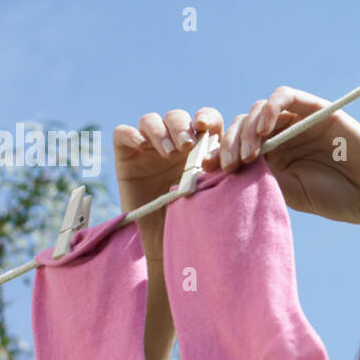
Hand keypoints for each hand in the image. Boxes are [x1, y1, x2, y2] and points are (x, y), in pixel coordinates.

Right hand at [113, 107, 224, 248]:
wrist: (161, 242)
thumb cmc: (190, 219)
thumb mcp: (207, 193)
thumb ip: (218, 171)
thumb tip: (236, 154)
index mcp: (198, 148)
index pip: (205, 120)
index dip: (206, 117)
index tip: (206, 128)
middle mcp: (173, 143)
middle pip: (177, 117)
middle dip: (182, 127)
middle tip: (186, 146)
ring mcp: (148, 147)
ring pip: (151, 121)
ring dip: (161, 131)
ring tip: (169, 152)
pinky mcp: (125, 155)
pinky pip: (123, 133)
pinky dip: (131, 134)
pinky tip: (141, 146)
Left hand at [208, 86, 359, 225]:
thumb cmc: (335, 199)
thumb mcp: (288, 193)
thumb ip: (259, 177)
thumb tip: (221, 170)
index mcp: (272, 156)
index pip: (237, 145)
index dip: (219, 153)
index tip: (207, 171)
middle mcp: (281, 135)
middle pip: (243, 125)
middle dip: (231, 144)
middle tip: (229, 166)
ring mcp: (297, 120)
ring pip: (258, 110)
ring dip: (247, 129)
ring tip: (249, 154)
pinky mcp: (314, 108)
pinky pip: (284, 97)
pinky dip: (269, 108)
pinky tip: (264, 130)